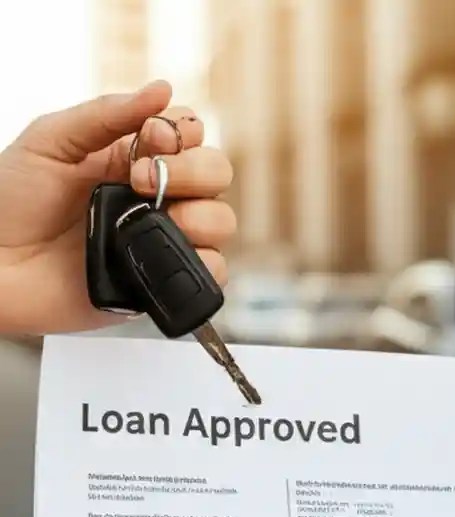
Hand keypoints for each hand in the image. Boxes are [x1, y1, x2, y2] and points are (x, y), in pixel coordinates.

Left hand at [0, 80, 235, 335]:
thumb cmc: (9, 203)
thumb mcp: (50, 141)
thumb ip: (105, 113)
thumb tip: (163, 89)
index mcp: (135, 158)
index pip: (192, 134)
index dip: (182, 134)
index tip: (149, 139)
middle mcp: (157, 196)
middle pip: (217, 173)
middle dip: (192, 172)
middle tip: (138, 183)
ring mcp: (163, 237)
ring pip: (222, 221)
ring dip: (198, 216)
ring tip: (148, 224)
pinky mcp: (163, 279)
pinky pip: (213, 272)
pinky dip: (202, 264)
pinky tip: (165, 255)